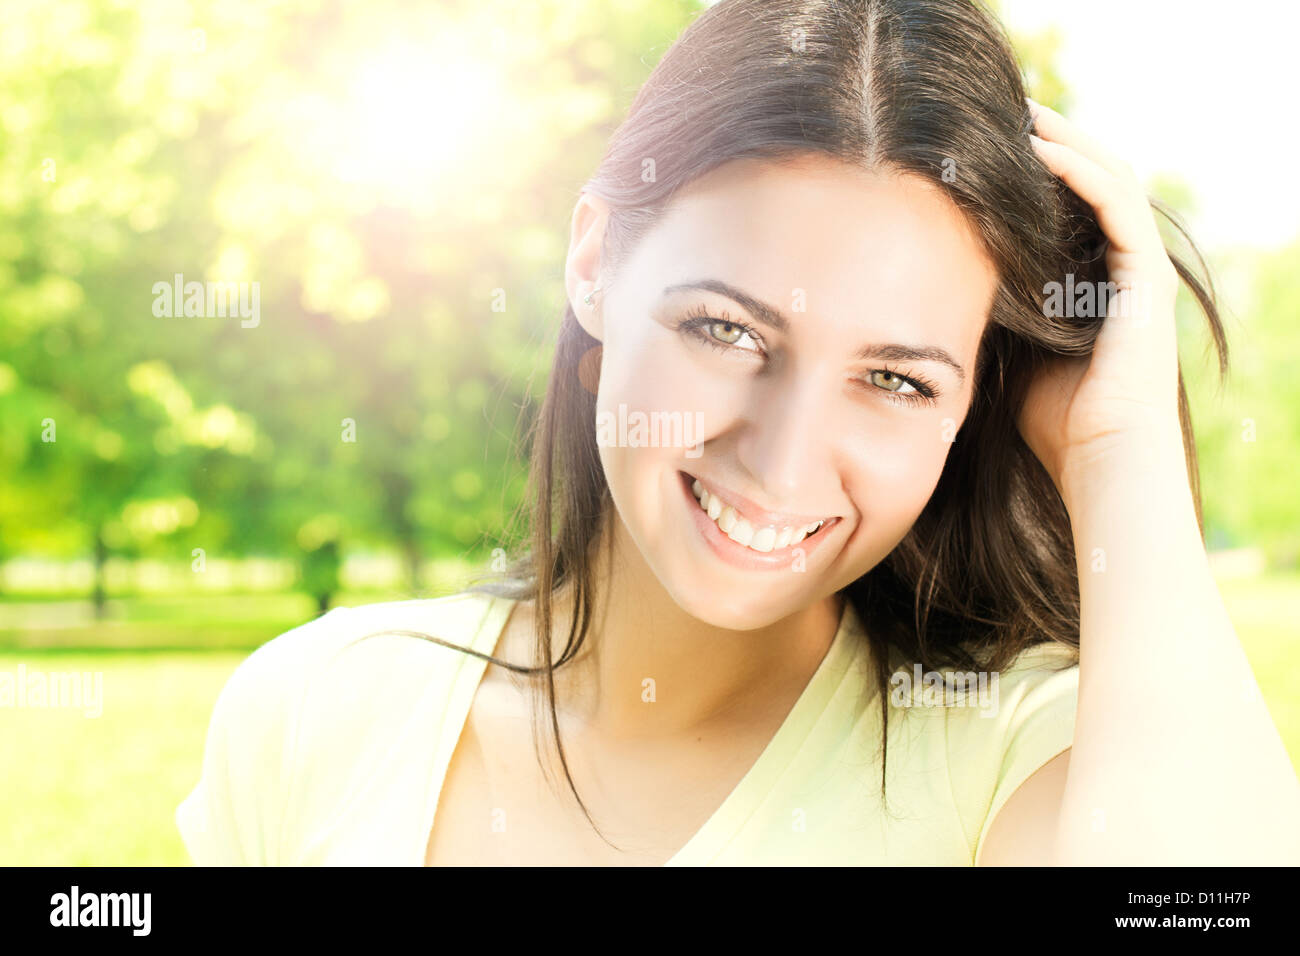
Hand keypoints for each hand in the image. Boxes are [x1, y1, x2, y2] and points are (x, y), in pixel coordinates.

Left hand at [1016, 98, 1185, 496]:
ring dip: (1067, 142)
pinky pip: (1117, 207)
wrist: (1097, 458)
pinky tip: (1042, 151)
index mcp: (1093, 280)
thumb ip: (995, 310)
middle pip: (1092, 180)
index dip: (1036, 169)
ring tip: (1024, 114)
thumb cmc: (1051, 420)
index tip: (989, 146)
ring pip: (1110, 180)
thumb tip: (939, 281)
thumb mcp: (1011, 348)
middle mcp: (1120, 267)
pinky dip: (1081, 173)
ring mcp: (1138, 270)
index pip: (1069, 205)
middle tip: (1005, 110)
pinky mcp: (1146, 278)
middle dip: (1051, 142)